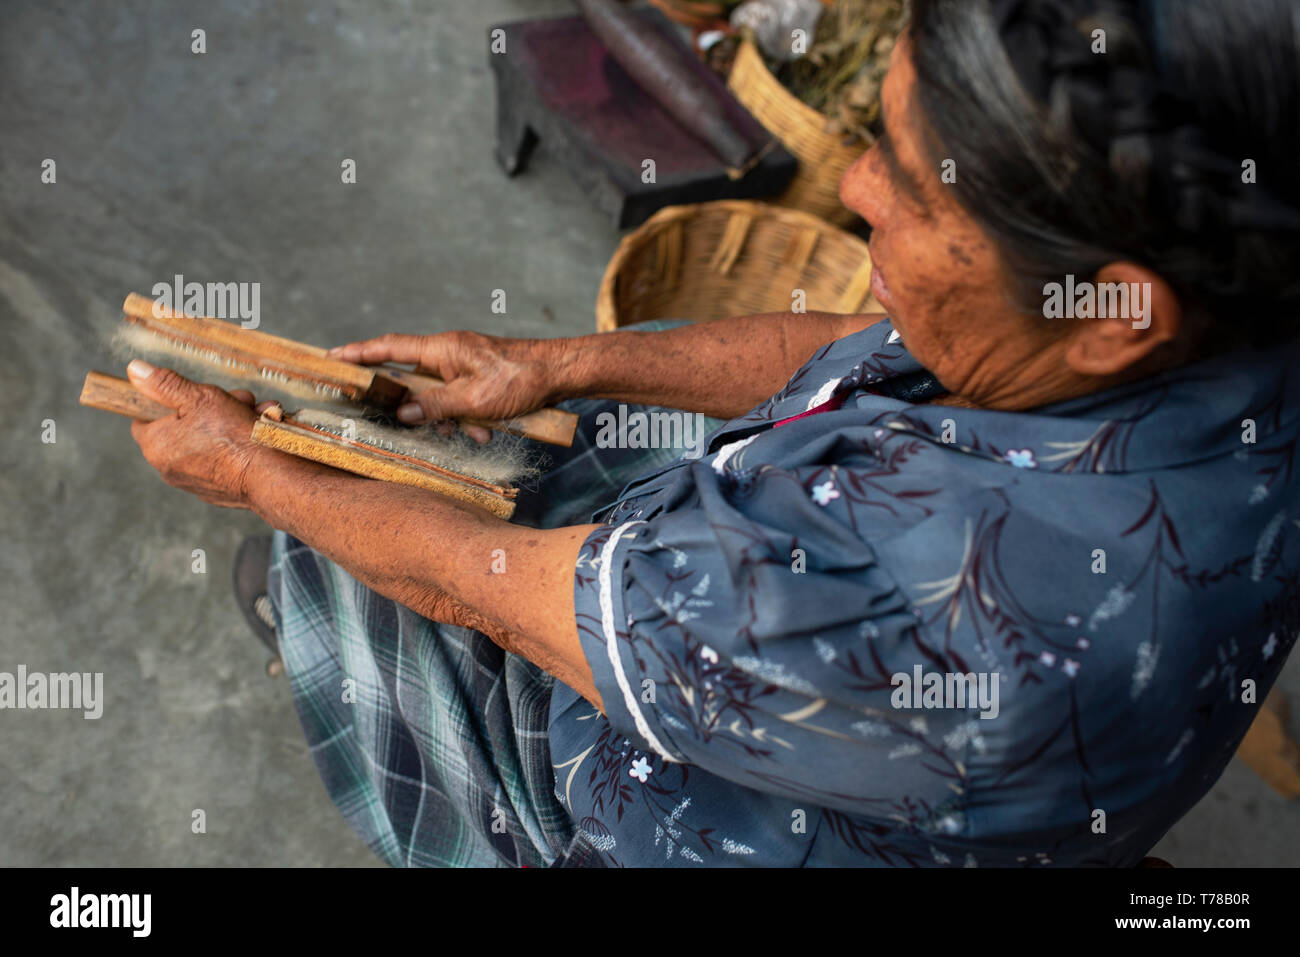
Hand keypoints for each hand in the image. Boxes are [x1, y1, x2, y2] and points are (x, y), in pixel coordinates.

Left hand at [126, 359, 277, 508]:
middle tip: (237, 399)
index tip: (191, 395)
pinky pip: (226, 462)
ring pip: (209, 443)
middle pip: (184, 428)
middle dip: (212, 409)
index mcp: (157, 446)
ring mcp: (196, 483)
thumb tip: (135, 370)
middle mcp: (170, 469)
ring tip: (258, 415)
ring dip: (232, 424)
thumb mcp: (200, 398)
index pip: (144, 419)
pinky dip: (240, 447)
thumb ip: (166, 384)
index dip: (167, 402)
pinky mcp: (221, 492)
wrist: (272, 478)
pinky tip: (262, 435)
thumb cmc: (235, 438)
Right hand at [327, 331, 559, 443]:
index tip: (332, 357)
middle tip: (415, 426)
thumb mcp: (473, 400)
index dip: (359, 353)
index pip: (389, 347)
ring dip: (452, 420)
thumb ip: (435, 407)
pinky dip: (470, 419)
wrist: (560, 374)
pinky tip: (488, 432)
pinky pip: (463, 401)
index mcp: (442, 349)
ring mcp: (466, 364)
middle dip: (419, 408)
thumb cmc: (520, 379)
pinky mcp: (481, 377)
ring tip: (473, 433)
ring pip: (441, 396)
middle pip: (415, 380)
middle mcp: (450, 353)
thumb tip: (404, 413)